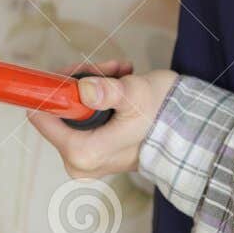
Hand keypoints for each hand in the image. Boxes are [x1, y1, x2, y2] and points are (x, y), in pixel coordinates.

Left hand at [26, 59, 178, 178]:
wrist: (189, 130)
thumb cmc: (164, 114)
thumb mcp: (136, 95)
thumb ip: (108, 92)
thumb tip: (84, 89)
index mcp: (83, 153)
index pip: (43, 116)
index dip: (58, 88)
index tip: (80, 73)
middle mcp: (79, 163)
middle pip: (60, 112)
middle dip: (81, 84)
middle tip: (107, 69)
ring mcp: (86, 161)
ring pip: (74, 112)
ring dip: (94, 86)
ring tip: (121, 73)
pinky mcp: (95, 154)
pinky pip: (85, 120)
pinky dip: (100, 99)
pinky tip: (121, 84)